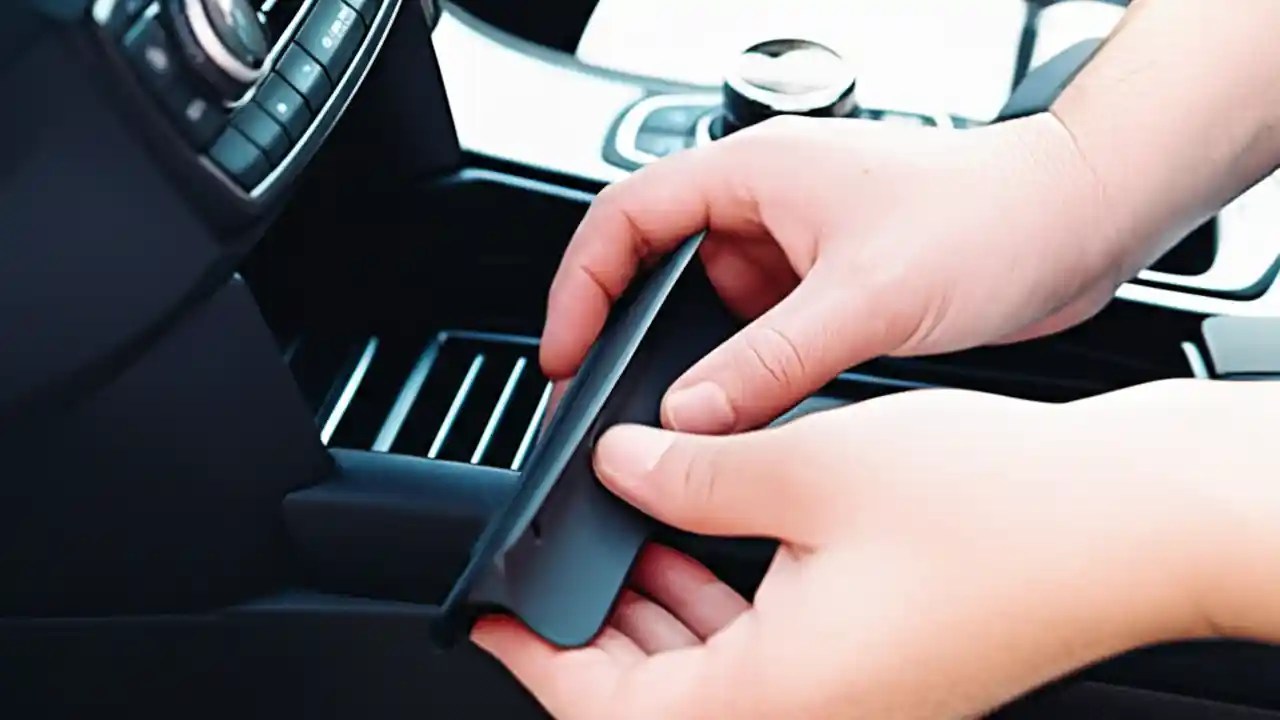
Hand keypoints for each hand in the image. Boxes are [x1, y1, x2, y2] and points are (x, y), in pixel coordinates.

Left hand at [474, 381, 1279, 718]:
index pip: (607, 708)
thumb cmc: (1001, 511)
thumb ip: (693, 475)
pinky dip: (718, 603)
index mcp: (776, 699)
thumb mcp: (809, 470)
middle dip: (593, 624)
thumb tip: (624, 466)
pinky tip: (706, 532)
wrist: (1131, 522)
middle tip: (560, 557)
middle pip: (654, 697)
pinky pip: (765, 653)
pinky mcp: (880, 671)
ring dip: (656, 607)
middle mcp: (812, 718)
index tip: (490, 614)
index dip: (533, 657)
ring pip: (709, 674)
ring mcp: (850, 702)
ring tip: (626, 526)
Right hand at [541, 113, 1136, 433]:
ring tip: (675, 415)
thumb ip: (767, 362)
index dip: (580, 287)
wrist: (1079, 223)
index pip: (625, 218)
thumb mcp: (865, 298)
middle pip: (654, 264)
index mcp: (755, 171)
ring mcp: (796, 244)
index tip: (565, 354)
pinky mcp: (828, 282)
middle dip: (623, 332)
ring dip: (687, 358)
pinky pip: (755, 330)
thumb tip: (687, 415)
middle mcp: (767, 202)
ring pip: (705, 306)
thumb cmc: (993, 216)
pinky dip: (738, 370)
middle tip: (603, 398)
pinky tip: (743, 409)